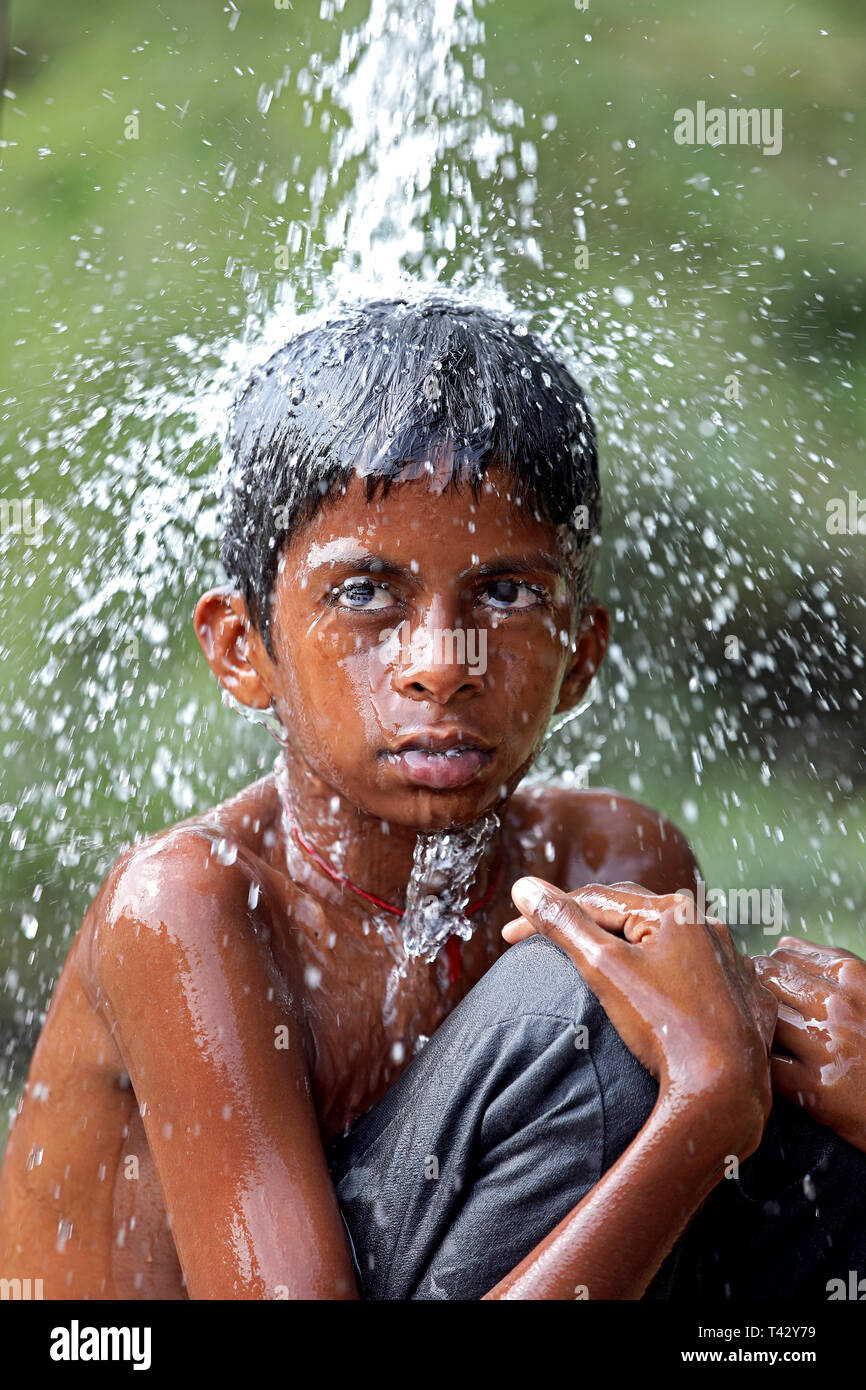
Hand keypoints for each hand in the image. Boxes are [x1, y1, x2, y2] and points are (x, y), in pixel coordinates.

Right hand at [504, 878, 777, 1158]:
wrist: (725, 1091)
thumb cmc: (664, 1026)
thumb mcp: (602, 967)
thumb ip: (562, 923)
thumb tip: (524, 886)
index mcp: (674, 912)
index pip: (596, 900)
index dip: (549, 912)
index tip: (512, 937)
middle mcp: (709, 927)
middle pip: (634, 917)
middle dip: (588, 925)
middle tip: (547, 943)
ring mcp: (732, 963)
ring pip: (670, 944)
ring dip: (632, 946)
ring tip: (597, 964)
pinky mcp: (746, 998)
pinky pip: (701, 976)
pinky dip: (672, 976)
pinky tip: (657, 990)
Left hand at [753, 935, 865, 1153]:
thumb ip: (827, 963)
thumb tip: (782, 943)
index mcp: (851, 976)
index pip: (783, 956)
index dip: (766, 970)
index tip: (761, 983)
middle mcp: (838, 1006)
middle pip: (766, 981)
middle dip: (753, 992)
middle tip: (746, 1007)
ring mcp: (826, 1045)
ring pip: (764, 1019)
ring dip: (755, 1027)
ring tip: (755, 1035)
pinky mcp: (816, 1087)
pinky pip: (768, 1065)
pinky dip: (761, 1064)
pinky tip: (764, 1066)